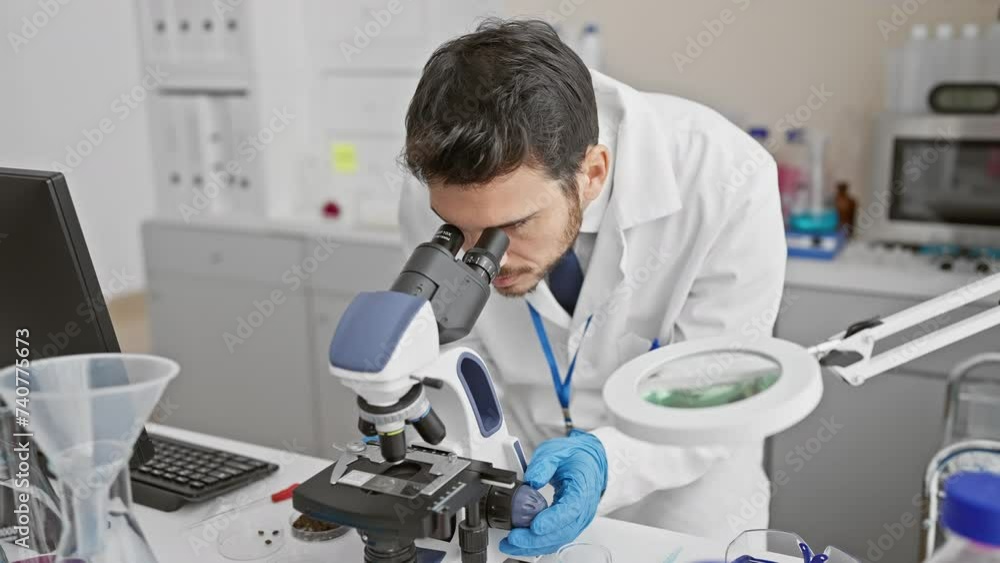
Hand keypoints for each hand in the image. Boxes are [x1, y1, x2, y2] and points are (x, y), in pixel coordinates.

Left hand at [500, 430, 607, 555]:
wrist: (589, 462)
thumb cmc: (575, 458)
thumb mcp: (556, 451)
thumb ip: (544, 464)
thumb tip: (532, 480)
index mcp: (583, 489)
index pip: (570, 510)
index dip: (552, 521)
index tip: (535, 526)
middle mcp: (583, 509)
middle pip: (562, 532)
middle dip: (536, 539)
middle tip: (514, 539)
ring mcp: (578, 520)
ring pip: (558, 540)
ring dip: (535, 546)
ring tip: (512, 545)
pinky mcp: (570, 524)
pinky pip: (556, 539)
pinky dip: (538, 544)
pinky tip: (522, 544)